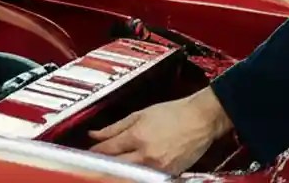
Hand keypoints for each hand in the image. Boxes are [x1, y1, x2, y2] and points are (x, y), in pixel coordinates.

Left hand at [87, 87, 232, 173]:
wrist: (201, 119)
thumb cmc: (174, 113)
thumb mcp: (140, 114)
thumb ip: (114, 127)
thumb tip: (94, 135)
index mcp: (137, 136)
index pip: (106, 150)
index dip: (93, 152)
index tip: (87, 152)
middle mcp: (146, 155)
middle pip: (114, 166)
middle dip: (102, 165)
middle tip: (95, 163)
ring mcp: (157, 168)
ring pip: (129, 174)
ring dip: (118, 171)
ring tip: (112, 167)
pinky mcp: (168, 175)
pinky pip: (146, 177)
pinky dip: (136, 174)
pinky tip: (132, 170)